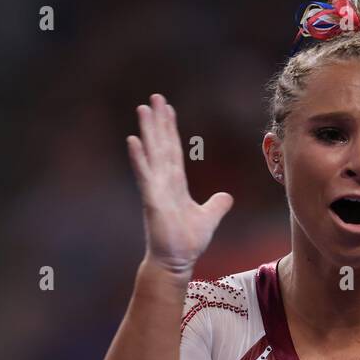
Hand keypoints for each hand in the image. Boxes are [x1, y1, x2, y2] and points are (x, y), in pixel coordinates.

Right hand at [126, 93, 233, 277]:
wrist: (176, 262)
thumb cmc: (187, 242)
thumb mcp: (208, 218)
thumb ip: (217, 205)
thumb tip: (227, 197)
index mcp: (176, 184)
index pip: (173, 151)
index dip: (171, 129)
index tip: (168, 109)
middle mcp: (164, 182)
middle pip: (161, 145)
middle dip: (158, 121)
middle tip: (154, 98)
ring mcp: (156, 189)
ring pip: (152, 154)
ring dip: (147, 131)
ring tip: (142, 109)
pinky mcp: (152, 200)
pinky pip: (145, 175)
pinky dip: (139, 158)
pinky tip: (133, 140)